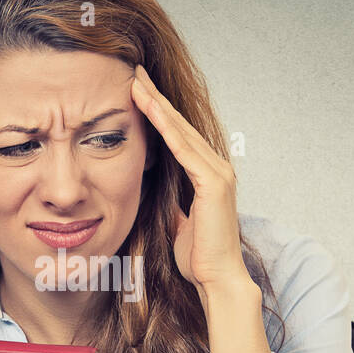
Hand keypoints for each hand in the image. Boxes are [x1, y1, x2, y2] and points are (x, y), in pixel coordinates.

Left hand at [129, 64, 249, 293]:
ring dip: (158, 105)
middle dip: (157, 98)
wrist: (217, 279)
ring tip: (136, 82)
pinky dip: (166, 127)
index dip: (158, 113)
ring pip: (181, 131)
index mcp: (208, 175)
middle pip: (180, 125)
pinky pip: (184, 149)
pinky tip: (150, 109)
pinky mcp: (213, 183)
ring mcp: (218, 173)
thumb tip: (155, 197)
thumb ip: (171, 205)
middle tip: (135, 72)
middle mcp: (217, 168)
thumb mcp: (177, 224)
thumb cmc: (199, 258)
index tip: (137, 92)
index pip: (178, 137)